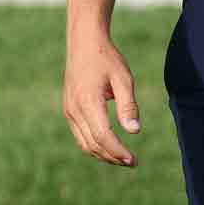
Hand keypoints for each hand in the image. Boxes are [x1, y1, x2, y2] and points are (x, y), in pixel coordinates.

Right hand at [63, 33, 140, 166]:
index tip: (133, 160)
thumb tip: (134, 131)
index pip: (103, 136)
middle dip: (113, 157)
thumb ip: (128, 106)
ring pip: (84, 143)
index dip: (118, 151)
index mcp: (87, 100)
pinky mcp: (69, 109)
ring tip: (122, 158)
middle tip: (132, 163)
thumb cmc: (106, 58)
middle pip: (93, 144)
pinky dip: (95, 145)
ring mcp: (69, 110)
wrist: (84, 42)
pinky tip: (109, 145)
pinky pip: (80, 135)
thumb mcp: (123, 78)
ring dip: (103, 154)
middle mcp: (74, 108)